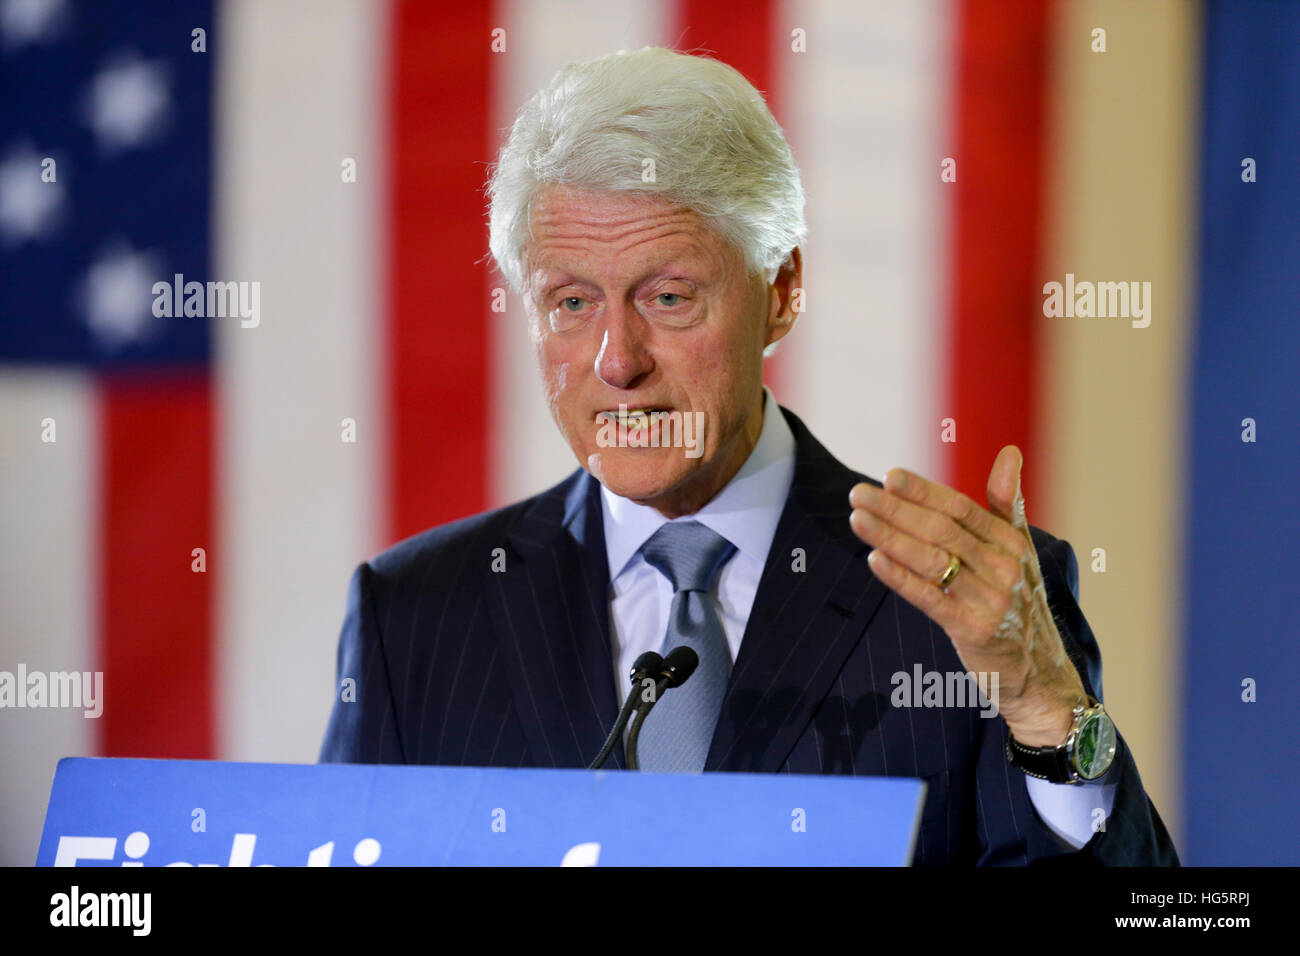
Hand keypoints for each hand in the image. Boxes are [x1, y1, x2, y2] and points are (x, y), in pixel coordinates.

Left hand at [848, 445, 1085, 746]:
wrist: (1038, 669)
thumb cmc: (1018, 600)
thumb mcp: (1018, 549)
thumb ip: (1006, 502)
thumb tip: (1009, 452)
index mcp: (1009, 542)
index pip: (960, 508)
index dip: (924, 491)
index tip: (890, 476)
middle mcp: (1003, 566)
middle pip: (941, 530)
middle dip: (896, 510)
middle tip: (858, 493)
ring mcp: (989, 599)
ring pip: (932, 560)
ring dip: (890, 537)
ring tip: (857, 519)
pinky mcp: (973, 629)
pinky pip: (930, 599)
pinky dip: (901, 577)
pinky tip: (875, 559)